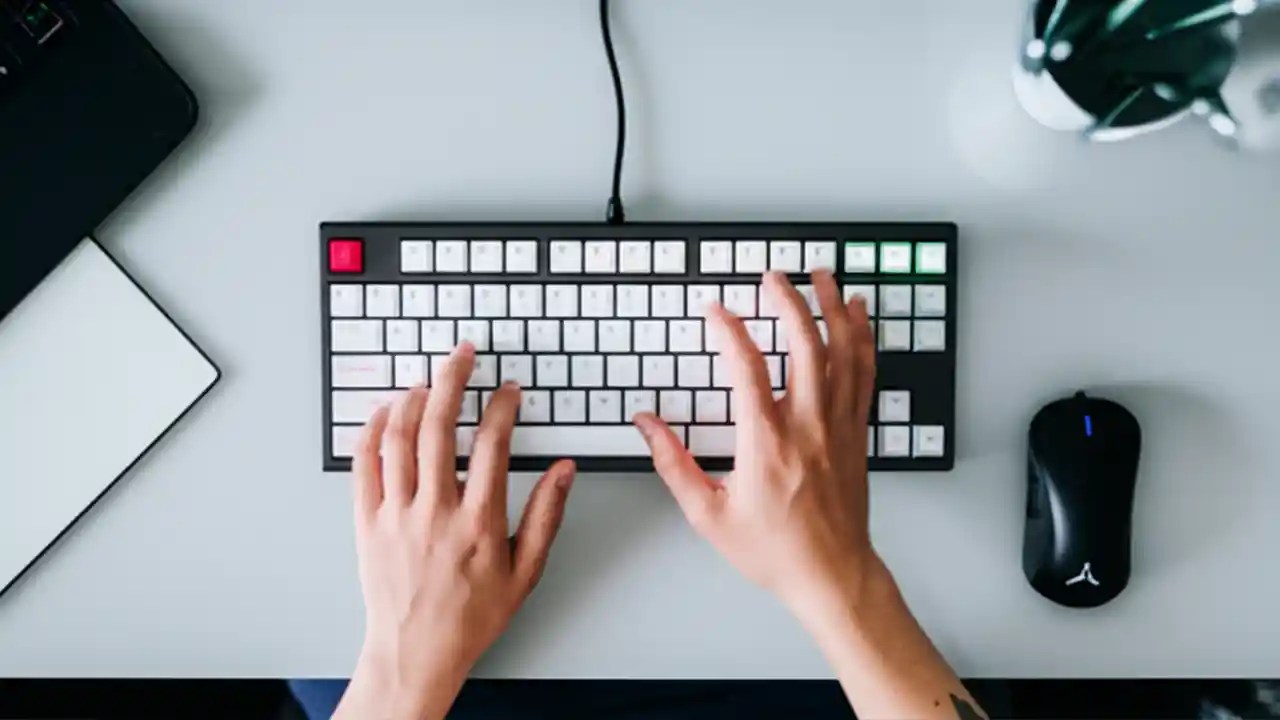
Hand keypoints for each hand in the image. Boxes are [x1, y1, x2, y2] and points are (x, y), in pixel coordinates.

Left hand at [336, 343, 575, 719]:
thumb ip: (546, 515)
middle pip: (439, 427)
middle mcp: (435, 512)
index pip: (492, 444)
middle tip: (462, 356)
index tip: (509, 391)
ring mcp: (397, 515)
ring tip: (427, 380)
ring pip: (399, 439)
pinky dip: (372, 432)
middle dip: (453, 380)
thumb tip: (564, 471)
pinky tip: (384, 413)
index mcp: (478, 522)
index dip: (502, 408)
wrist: (416, 652)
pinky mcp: (368, 523)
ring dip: (413, 400)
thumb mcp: (525, 572)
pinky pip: (364, 466)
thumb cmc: (471, 616)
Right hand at [634, 271, 886, 623]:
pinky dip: (862, 339)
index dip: (728, 329)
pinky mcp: (857, 433)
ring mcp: (838, 427)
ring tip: (823, 277)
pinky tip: (857, 317)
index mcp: (766, 442)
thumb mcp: (707, 514)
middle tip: (774, 276)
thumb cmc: (774, 550)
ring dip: (832, 308)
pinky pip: (864, 374)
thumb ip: (673, 464)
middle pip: (804, 344)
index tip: (715, 311)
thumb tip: (647, 425)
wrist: (831, 575)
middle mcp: (806, 426)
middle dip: (789, 300)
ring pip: (842, 352)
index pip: (745, 366)